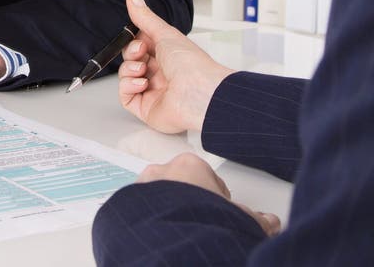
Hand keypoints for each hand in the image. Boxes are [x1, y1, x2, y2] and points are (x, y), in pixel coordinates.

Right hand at [118, 0, 232, 132]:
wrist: (201, 94)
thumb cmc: (192, 65)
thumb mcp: (165, 34)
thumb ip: (145, 17)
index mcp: (167, 55)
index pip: (141, 45)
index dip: (134, 40)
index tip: (137, 36)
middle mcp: (160, 73)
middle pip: (131, 60)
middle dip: (131, 53)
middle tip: (141, 52)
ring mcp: (153, 91)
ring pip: (126, 76)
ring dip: (129, 69)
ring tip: (143, 70)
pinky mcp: (147, 108)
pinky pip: (126, 97)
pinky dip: (128, 87)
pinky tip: (142, 82)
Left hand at [138, 153, 280, 236]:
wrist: (169, 234)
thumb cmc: (202, 219)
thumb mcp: (241, 219)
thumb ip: (257, 218)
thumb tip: (271, 221)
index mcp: (189, 165)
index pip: (208, 178)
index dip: (217, 200)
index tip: (219, 213)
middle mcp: (163, 171)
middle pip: (182, 186)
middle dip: (191, 203)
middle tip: (201, 223)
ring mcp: (143, 186)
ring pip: (160, 197)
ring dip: (169, 211)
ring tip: (183, 231)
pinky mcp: (127, 203)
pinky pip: (142, 210)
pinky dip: (152, 220)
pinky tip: (165, 234)